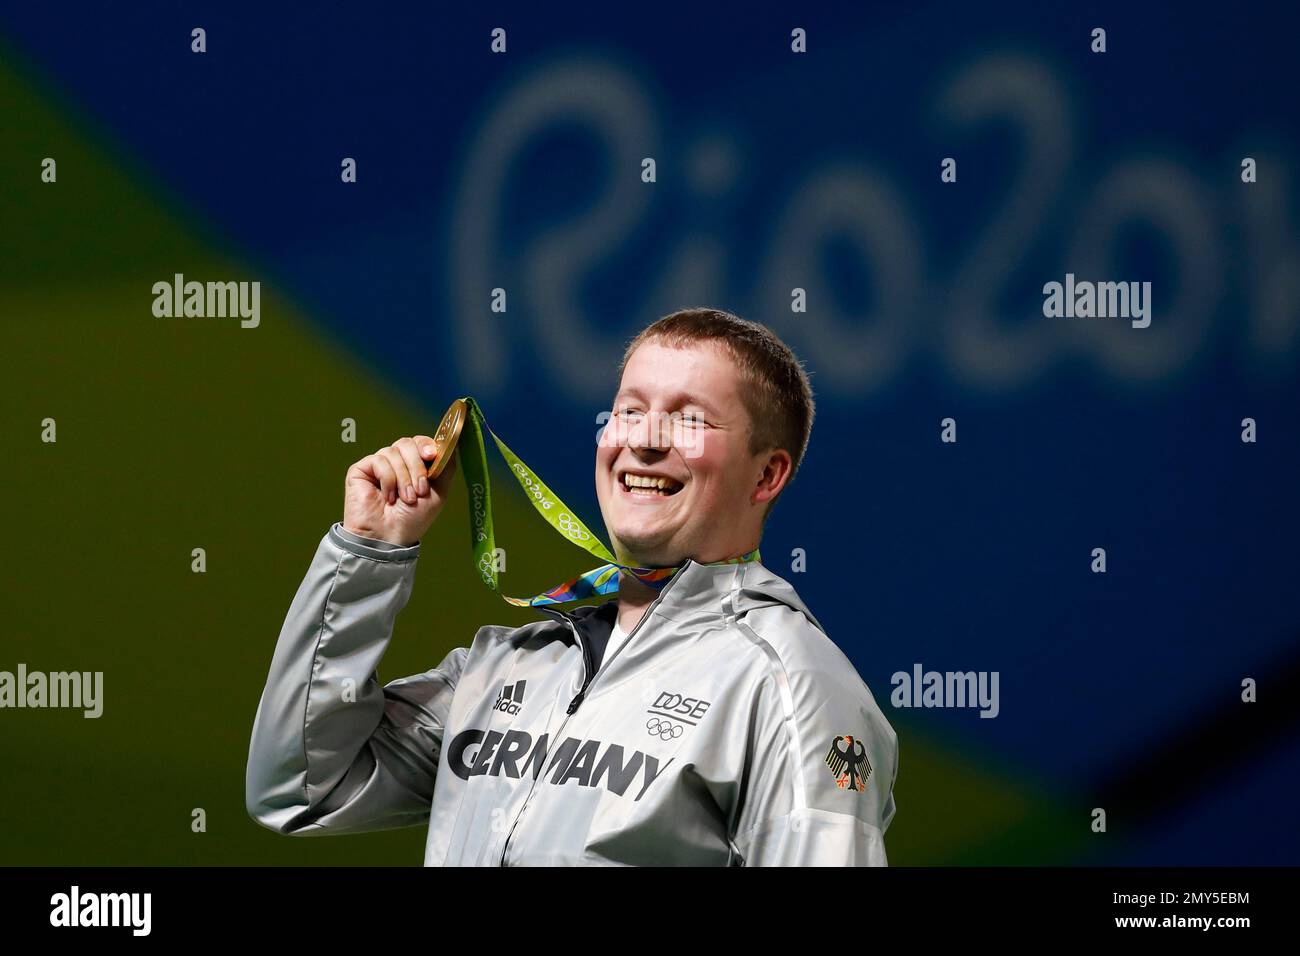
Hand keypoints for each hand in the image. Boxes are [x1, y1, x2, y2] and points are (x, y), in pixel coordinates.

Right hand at [342, 436, 457, 546]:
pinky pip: (379, 461)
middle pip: (407, 443)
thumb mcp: (439, 492)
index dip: (426, 445)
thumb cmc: (413, 519)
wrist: (390, 537)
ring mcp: (377, 465)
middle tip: (420, 490)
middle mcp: (395, 462)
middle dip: (417, 466)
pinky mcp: (361, 470)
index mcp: (413, 465)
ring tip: (406, 499)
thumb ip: (446, 466)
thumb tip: (453, 442)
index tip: (432, 456)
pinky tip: (388, 497)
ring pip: (393, 452)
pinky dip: (388, 479)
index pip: (419, 442)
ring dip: (404, 478)